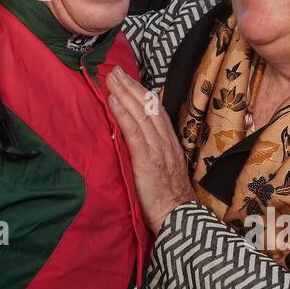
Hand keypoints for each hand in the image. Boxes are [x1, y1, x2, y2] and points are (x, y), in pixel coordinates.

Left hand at [105, 66, 194, 233]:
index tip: (128, 79)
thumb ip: (152, 154)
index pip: (156, 111)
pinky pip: (134, 133)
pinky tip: (113, 101)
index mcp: (170, 144)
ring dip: (125, 93)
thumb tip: (135, 142)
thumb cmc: (168, 200)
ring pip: (142, 114)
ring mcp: (157, 150)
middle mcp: (165, 142)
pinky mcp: (147, 161)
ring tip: (111, 78)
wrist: (178, 219)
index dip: (142, 93)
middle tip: (115, 70)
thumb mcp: (163, 171)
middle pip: (149, 107)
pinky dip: (124, 114)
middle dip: (131, 86)